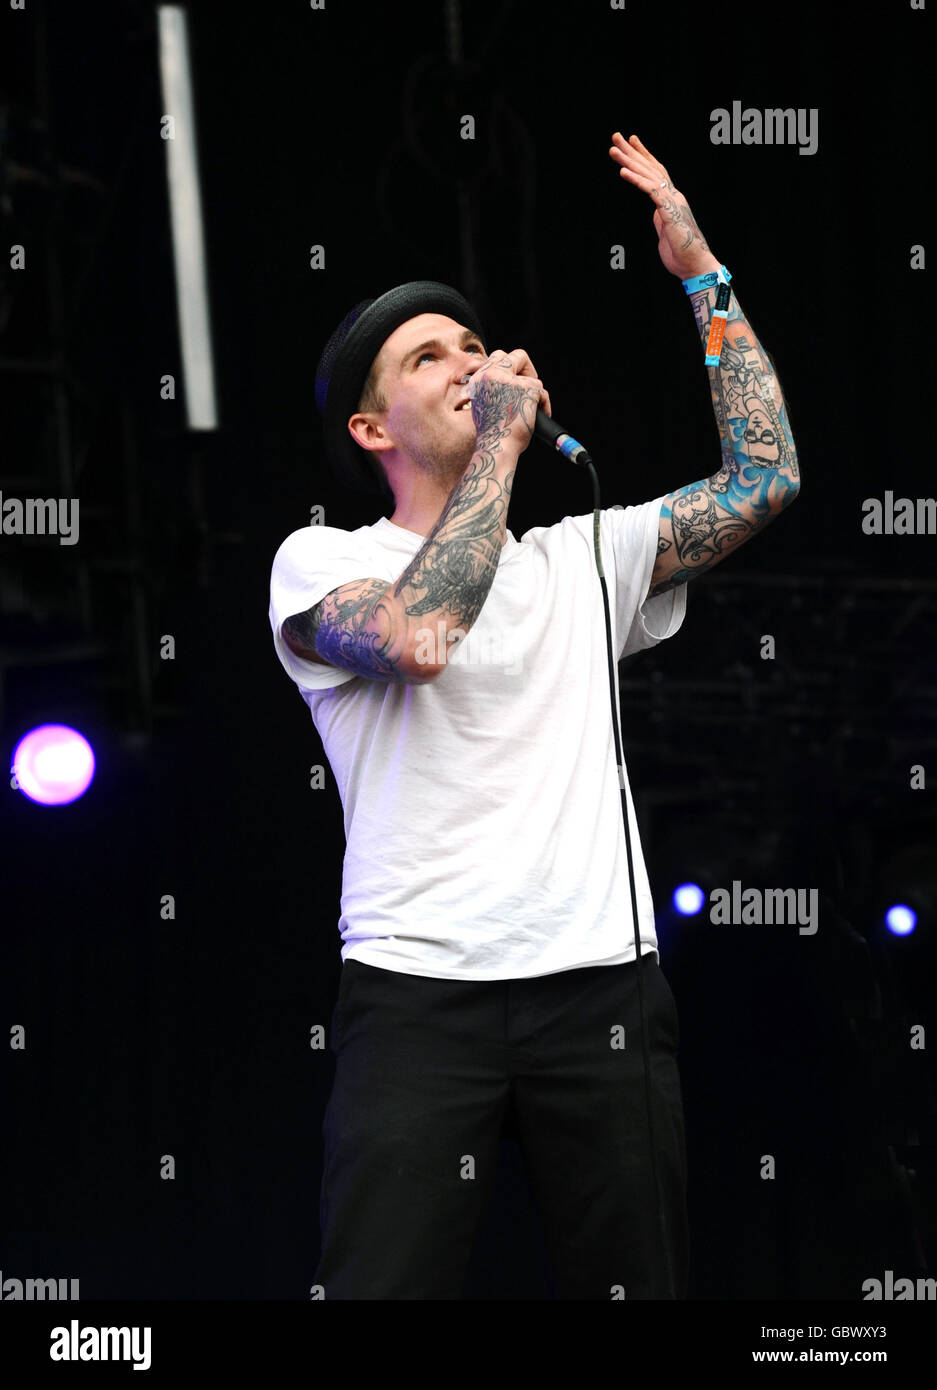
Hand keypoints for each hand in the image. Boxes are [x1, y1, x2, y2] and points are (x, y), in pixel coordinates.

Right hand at [462, 349, 551, 455]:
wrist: (496, 448)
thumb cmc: (492, 434)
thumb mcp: (483, 405)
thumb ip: (492, 388)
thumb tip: (509, 381)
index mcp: (479, 379)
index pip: (498, 357)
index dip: (510, 367)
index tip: (515, 380)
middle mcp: (492, 375)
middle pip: (517, 355)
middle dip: (527, 368)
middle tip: (529, 386)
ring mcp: (510, 381)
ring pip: (533, 377)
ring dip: (535, 393)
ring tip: (531, 410)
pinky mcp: (526, 389)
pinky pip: (542, 392)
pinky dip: (544, 405)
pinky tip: (537, 417)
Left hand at [608, 132, 718, 280]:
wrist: (695, 265)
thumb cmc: (682, 253)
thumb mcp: (667, 230)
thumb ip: (662, 218)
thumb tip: (658, 216)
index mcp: (671, 199)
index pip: (656, 172)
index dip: (643, 155)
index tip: (631, 141)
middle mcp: (673, 195)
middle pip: (650, 168)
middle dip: (632, 151)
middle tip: (616, 136)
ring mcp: (672, 202)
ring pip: (648, 175)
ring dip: (629, 161)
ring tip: (613, 149)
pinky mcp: (669, 211)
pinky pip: (650, 191)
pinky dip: (636, 180)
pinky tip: (622, 171)